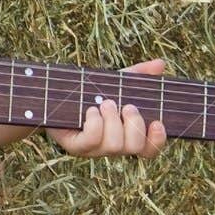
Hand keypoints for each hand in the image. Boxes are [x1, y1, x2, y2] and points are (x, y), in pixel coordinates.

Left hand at [46, 58, 168, 156]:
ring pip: (114, 146)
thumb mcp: (116, 81)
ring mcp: (93, 149)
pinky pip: (92, 140)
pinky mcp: (75, 147)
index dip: (157, 141)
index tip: (157, 122)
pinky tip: (91, 110)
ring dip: (112, 121)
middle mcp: (112, 146)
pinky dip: (95, 123)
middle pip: (134, 148)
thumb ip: (138, 74)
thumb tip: (160, 64)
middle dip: (134, 125)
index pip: (148, 150)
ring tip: (105, 104)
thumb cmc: (89, 91)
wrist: (54, 97)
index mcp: (126, 135)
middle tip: (126, 107)